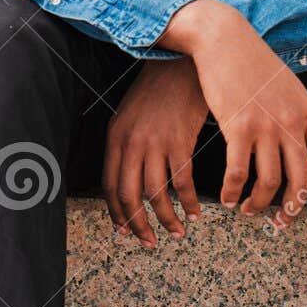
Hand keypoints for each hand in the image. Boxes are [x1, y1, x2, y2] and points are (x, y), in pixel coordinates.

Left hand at [103, 58, 208, 245]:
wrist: (181, 62)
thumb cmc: (158, 89)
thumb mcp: (131, 114)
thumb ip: (128, 143)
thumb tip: (132, 177)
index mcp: (115, 136)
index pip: (110, 185)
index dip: (117, 212)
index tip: (125, 230)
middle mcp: (131, 141)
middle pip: (129, 195)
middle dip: (139, 225)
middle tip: (150, 243)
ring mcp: (155, 141)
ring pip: (156, 193)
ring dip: (167, 219)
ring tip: (178, 232)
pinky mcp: (180, 140)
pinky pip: (183, 182)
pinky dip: (190, 202)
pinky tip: (196, 212)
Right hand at [161, 0, 306, 225]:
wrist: (224, 38)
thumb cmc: (251, 61)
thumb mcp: (288, 86)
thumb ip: (297, 115)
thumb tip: (299, 144)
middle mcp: (291, 122)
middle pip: (300, 180)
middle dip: (291, 210)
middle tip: (280, 223)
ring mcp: (266, 125)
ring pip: (268, 182)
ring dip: (258, 204)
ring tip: (246, 211)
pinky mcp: (238, 126)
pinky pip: (237, 172)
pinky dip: (232, 191)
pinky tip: (226, 197)